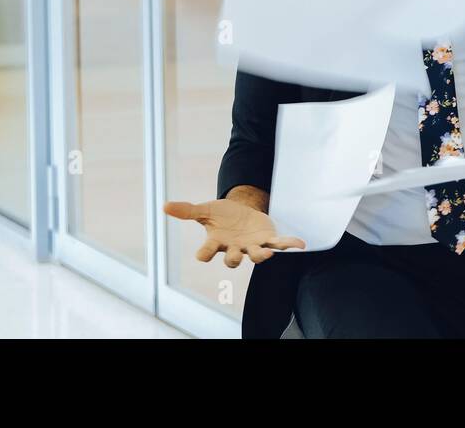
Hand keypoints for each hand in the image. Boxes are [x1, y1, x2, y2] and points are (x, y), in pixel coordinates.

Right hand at [162, 199, 305, 267]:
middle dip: (234, 258)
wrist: (240, 212)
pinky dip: (289, 245)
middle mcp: (233, 248)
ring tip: (268, 253)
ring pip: (256, 255)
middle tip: (237, 256)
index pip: (206, 252)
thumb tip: (164, 205)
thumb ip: (187, 210)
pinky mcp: (266, 239)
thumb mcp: (205, 210)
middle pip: (232, 259)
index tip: (201, 254)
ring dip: (262, 255)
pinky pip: (278, 244)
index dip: (204, 254)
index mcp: (216, 242)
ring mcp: (251, 246)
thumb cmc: (221, 215)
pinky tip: (299, 245)